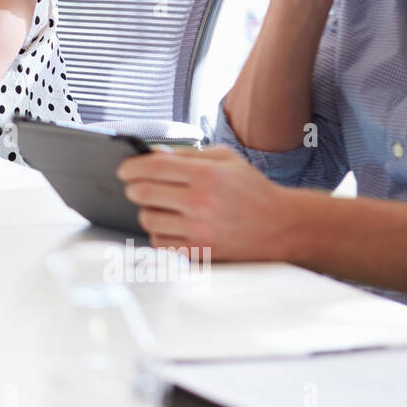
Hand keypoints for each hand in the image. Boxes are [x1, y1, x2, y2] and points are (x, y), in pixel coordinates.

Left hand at [116, 146, 297, 259]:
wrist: (283, 226)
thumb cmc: (253, 189)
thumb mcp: (225, 159)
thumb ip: (187, 154)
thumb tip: (152, 153)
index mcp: (206, 175)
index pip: (153, 167)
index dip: (131, 167)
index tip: (124, 170)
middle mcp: (200, 202)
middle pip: (143, 193)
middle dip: (134, 188)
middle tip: (135, 187)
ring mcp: (200, 230)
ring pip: (148, 219)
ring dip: (147, 211)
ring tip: (159, 206)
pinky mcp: (201, 252)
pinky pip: (160, 244)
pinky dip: (159, 234)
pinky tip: (169, 225)